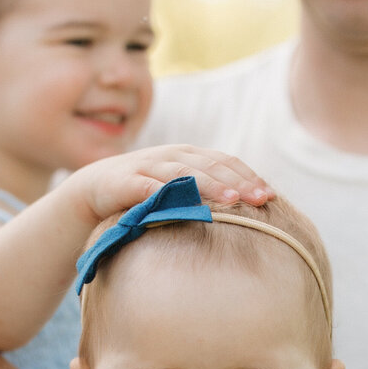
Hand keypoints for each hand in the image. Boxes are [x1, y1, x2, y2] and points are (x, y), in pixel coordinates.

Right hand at [65, 145, 272, 224]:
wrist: (96, 187)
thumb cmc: (146, 192)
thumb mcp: (179, 189)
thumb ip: (206, 194)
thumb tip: (247, 212)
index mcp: (191, 157)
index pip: (226, 162)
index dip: (249, 176)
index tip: (271, 196)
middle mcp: (174, 156)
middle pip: (212, 166)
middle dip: (239, 182)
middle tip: (262, 200)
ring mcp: (150, 166)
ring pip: (184, 173)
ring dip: (209, 185)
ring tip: (231, 201)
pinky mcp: (127, 181)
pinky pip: (146, 186)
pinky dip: (164, 191)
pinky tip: (180, 202)